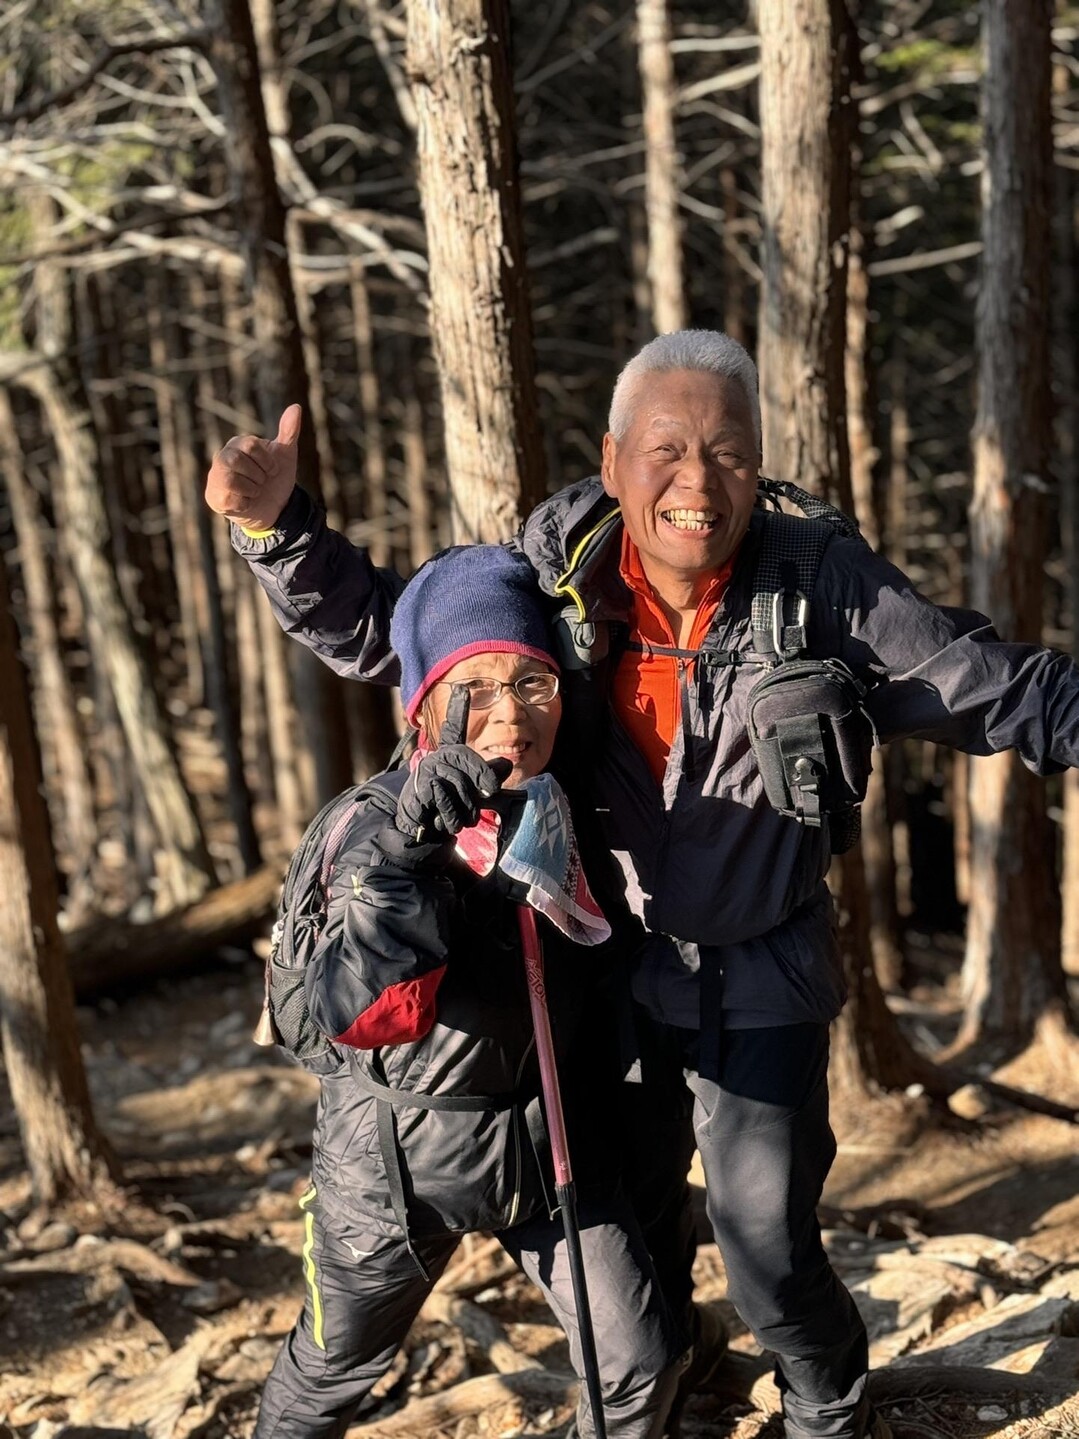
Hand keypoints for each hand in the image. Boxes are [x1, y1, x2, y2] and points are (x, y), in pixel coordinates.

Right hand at [205, 404, 301, 531]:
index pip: (250, 444)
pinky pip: (228, 498)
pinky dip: (244, 503)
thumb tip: (296, 407)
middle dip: (258, 476)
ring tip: (255, 492)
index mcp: (238, 443)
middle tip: (262, 482)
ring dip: (252, 490)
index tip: (273, 470)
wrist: (275, 509)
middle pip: (236, 460)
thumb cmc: (276, 479)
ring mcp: (215, 477)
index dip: (267, 461)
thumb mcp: (286, 455)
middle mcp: (223, 457)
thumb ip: (289, 432)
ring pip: (230, 480)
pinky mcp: (213, 497)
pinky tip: (246, 503)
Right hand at [395, 686, 511, 842]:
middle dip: (484, 781)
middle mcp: (439, 756)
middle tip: (487, 795)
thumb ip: (490, 777)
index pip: (455, 728)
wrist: (422, 829)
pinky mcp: (421, 785)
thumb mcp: (475, 792)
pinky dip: (450, 815)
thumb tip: (507, 762)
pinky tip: (441, 819)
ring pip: (461, 784)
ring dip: (465, 808)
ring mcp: (428, 769)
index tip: (462, 688)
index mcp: (452, 754)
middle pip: (471, 760)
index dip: (458, 708)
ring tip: (457, 817)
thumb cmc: (450, 807)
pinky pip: (446, 797)